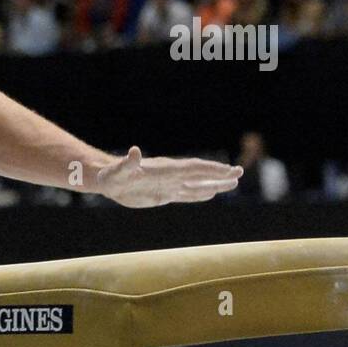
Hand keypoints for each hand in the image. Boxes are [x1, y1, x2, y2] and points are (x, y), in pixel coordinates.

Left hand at [96, 146, 242, 207]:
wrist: (107, 180)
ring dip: (215, 184)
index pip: (193, 168)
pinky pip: (186, 194)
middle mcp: (170, 175)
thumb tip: (134, 151)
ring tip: (234, 182)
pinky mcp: (163, 194)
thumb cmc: (113, 175)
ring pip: (197, 185)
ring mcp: (168, 184)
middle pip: (200, 174)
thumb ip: (128, 162)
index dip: (211, 169)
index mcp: (165, 169)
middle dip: (220, 174)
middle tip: (240, 173)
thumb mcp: (120, 170)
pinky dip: (200, 194)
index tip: (228, 170)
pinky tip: (211, 193)